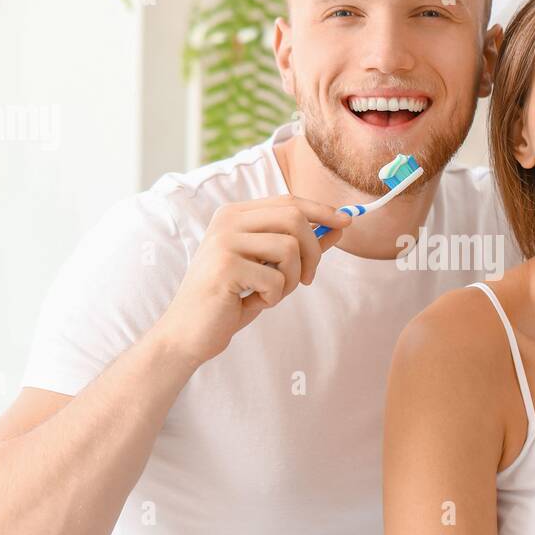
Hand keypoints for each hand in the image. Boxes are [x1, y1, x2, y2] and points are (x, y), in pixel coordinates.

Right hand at [152, 194, 352, 367]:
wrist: (189, 332)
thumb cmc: (230, 299)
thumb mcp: (269, 268)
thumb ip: (298, 246)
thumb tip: (337, 228)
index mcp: (235, 214)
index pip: (288, 201)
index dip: (321, 211)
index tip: (346, 223)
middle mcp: (227, 220)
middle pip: (294, 218)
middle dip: (312, 251)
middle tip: (308, 279)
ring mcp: (224, 241)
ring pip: (289, 248)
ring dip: (291, 279)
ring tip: (272, 294)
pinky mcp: (225, 266)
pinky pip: (276, 278)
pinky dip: (273, 297)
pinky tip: (253, 302)